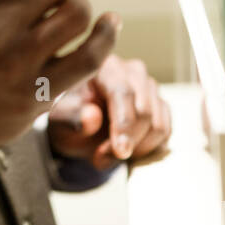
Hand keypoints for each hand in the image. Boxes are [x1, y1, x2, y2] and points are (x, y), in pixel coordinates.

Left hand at [47, 53, 171, 170]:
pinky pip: (165, 134)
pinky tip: (126, 153)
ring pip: (159, 125)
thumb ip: (72, 117)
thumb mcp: (59, 119)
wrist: (77, 124)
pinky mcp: (161, 107)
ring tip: (108, 155)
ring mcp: (150, 89)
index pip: (123, 93)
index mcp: (105, 67)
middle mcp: (133, 72)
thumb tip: (91, 117)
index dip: (124, 124)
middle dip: (126, 142)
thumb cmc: (67, 116)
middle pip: (144, 111)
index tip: (120, 151)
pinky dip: (148, 151)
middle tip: (100, 158)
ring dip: (137, 149)